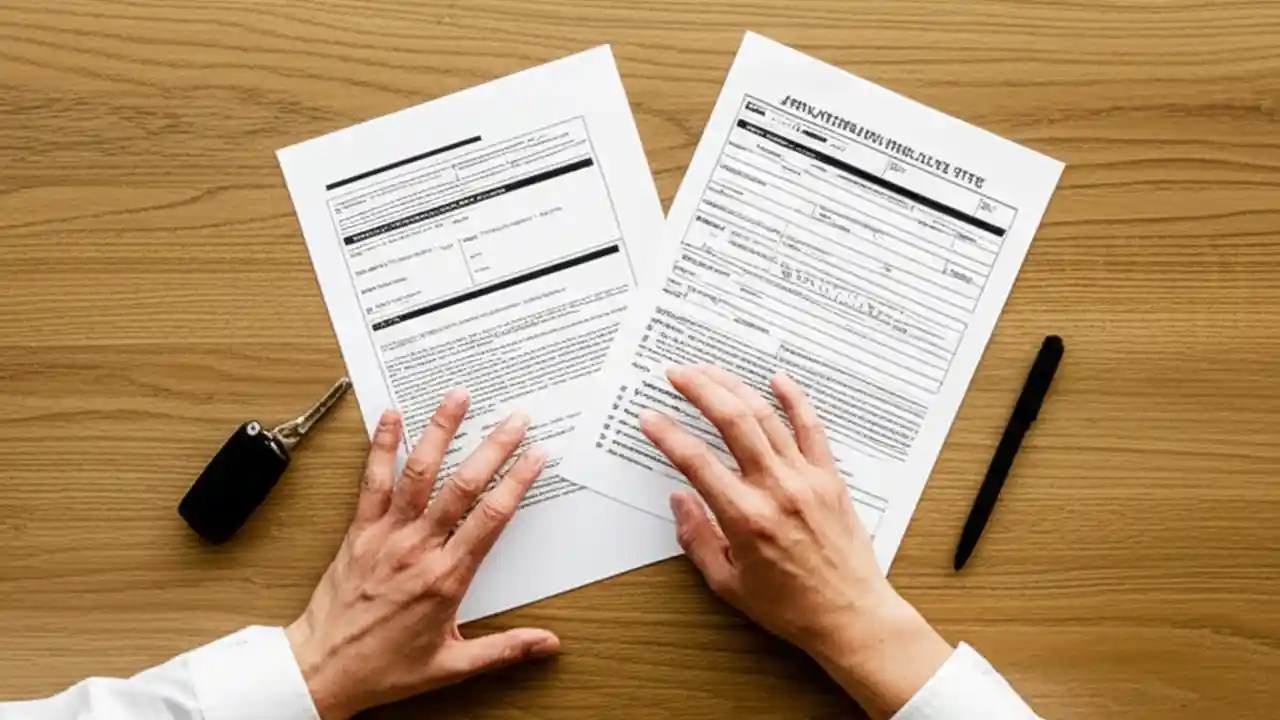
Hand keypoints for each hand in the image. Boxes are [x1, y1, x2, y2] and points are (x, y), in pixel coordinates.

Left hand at [286, 390, 558, 719]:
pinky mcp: (359, 531)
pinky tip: (392, 417)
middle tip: (515, 418)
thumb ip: (504, 649)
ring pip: (419, 473)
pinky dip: (382, 446)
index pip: (492, 518)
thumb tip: (548, 644)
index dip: (518, 482)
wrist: (323, 670)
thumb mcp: (452, 665)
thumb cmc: (385, 669)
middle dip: (493, 447)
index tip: (537, 455)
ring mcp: (386, 535)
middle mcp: (418, 549)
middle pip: (463, 486)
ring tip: (457, 397)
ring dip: (440, 431)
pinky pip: (372, 481)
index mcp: (446, 578)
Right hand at [640, 365, 950, 718]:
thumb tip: (679, 499)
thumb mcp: (727, 583)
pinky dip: (794, 399)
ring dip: (735, 386)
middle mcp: (775, 489)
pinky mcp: (830, 478)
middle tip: (677, 374)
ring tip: (711, 370)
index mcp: (745, 518)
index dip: (667, 434)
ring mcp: (806, 479)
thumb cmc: (790, 607)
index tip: (650, 418)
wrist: (850, 616)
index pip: (696, 461)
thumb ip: (697, 538)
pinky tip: (778, 379)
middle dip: (699, 389)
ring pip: (766, 416)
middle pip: (732, 421)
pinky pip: (811, 428)